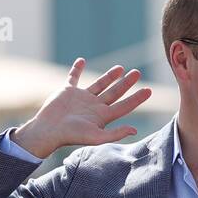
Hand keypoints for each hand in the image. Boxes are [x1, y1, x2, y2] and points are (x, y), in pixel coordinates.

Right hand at [12, 60, 152, 158]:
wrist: (49, 130)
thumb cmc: (72, 135)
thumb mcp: (96, 137)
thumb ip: (116, 133)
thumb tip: (135, 130)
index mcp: (103, 116)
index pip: (124, 105)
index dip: (137, 98)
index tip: (149, 91)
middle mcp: (94, 106)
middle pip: (115, 92)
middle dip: (126, 83)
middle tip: (137, 73)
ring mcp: (81, 98)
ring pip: (99, 84)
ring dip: (109, 76)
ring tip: (120, 68)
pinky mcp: (68, 91)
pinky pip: (73, 77)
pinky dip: (77, 69)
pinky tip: (82, 61)